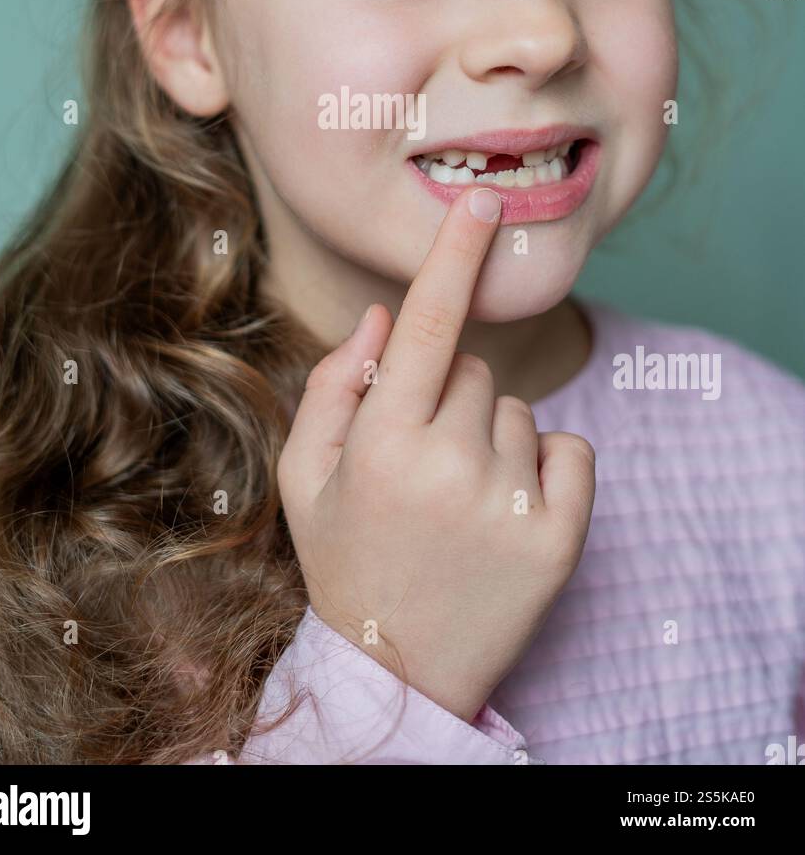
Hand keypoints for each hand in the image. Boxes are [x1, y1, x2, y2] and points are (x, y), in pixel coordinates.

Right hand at [278, 185, 595, 722]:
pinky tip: (506, 513)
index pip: (426, 323)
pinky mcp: (562, 537)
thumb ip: (335, 385)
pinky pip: (569, 448)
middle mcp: (449, 465)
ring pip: (515, 409)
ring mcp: (510, 502)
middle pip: (470, 369)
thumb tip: (384, 312)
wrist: (400, 673)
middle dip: (446, 399)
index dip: (454, 254)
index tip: (482, 201)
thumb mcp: (306, 477)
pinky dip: (546, 467)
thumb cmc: (346, 559)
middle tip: (421, 469)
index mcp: (382, 444)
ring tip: (458, 504)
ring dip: (491, 438)